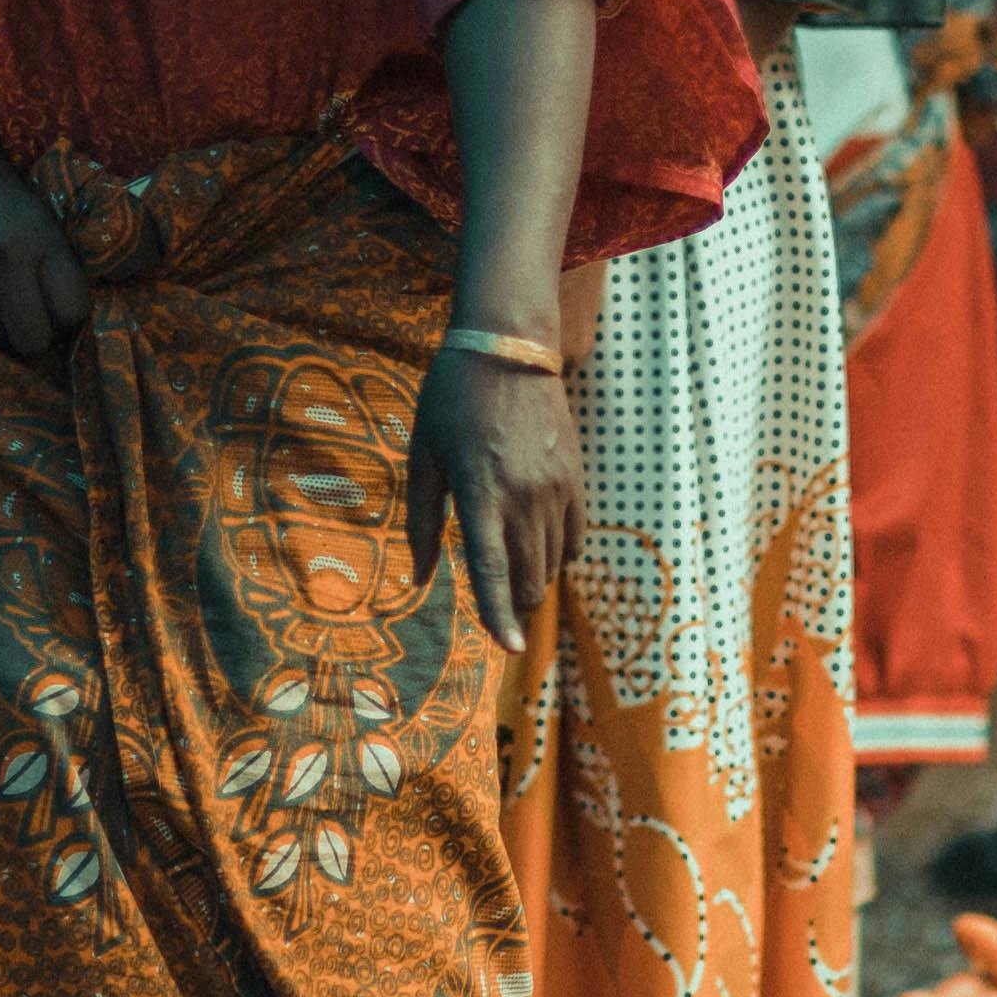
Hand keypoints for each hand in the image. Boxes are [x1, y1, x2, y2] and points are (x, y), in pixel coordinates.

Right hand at [0, 93, 92, 363]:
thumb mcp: (25, 192)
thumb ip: (45, 241)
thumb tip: (62, 283)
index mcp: (34, 235)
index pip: (71, 309)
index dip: (72, 312)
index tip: (65, 304)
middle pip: (32, 341)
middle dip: (39, 331)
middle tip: (35, 312)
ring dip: (0, 325)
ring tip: (0, 301)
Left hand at [407, 340, 581, 643]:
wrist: (508, 347)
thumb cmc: (452, 399)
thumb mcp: (424, 455)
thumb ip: (423, 521)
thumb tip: (421, 579)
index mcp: (480, 492)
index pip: (492, 569)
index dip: (498, 614)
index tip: (507, 649)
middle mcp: (523, 496)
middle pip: (527, 575)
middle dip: (512, 601)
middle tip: (497, 606)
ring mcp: (555, 488)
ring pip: (552, 562)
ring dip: (532, 579)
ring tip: (513, 571)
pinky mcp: (575, 478)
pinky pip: (574, 537)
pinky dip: (557, 554)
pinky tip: (538, 546)